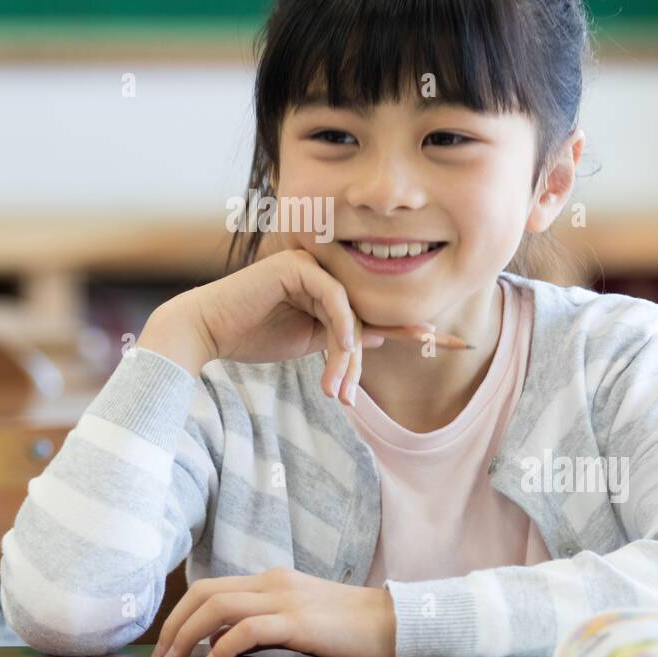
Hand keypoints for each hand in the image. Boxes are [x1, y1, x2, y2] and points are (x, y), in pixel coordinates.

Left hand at [150, 566, 396, 656]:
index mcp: (271, 580)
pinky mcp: (299, 621)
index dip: (182, 612)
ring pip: (219, 606)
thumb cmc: (349, 627)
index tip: (169, 641)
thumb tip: (220, 644)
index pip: (211, 587)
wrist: (393, 622)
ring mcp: (285, 599)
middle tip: (163, 654)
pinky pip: (249, 629)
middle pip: (205, 592)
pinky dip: (224, 645)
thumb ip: (262, 626)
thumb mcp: (298, 620)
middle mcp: (273, 582)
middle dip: (175, 622)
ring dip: (189, 633)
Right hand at [164, 247, 434, 406]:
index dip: (408, 326)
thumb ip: (341, 335)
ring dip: (346, 356)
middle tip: (352, 393)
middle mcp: (322, 269)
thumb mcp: (307, 341)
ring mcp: (311, 263)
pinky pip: (334, 299)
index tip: (450, 340)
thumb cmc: (251, 336)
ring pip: (350, 312)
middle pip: (362, 314)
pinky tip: (338, 353)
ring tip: (335, 389)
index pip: (371, 306)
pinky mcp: (298, 266)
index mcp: (326, 285)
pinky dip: (341, 327)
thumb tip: (379, 335)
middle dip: (361, 360)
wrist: (207, 330)